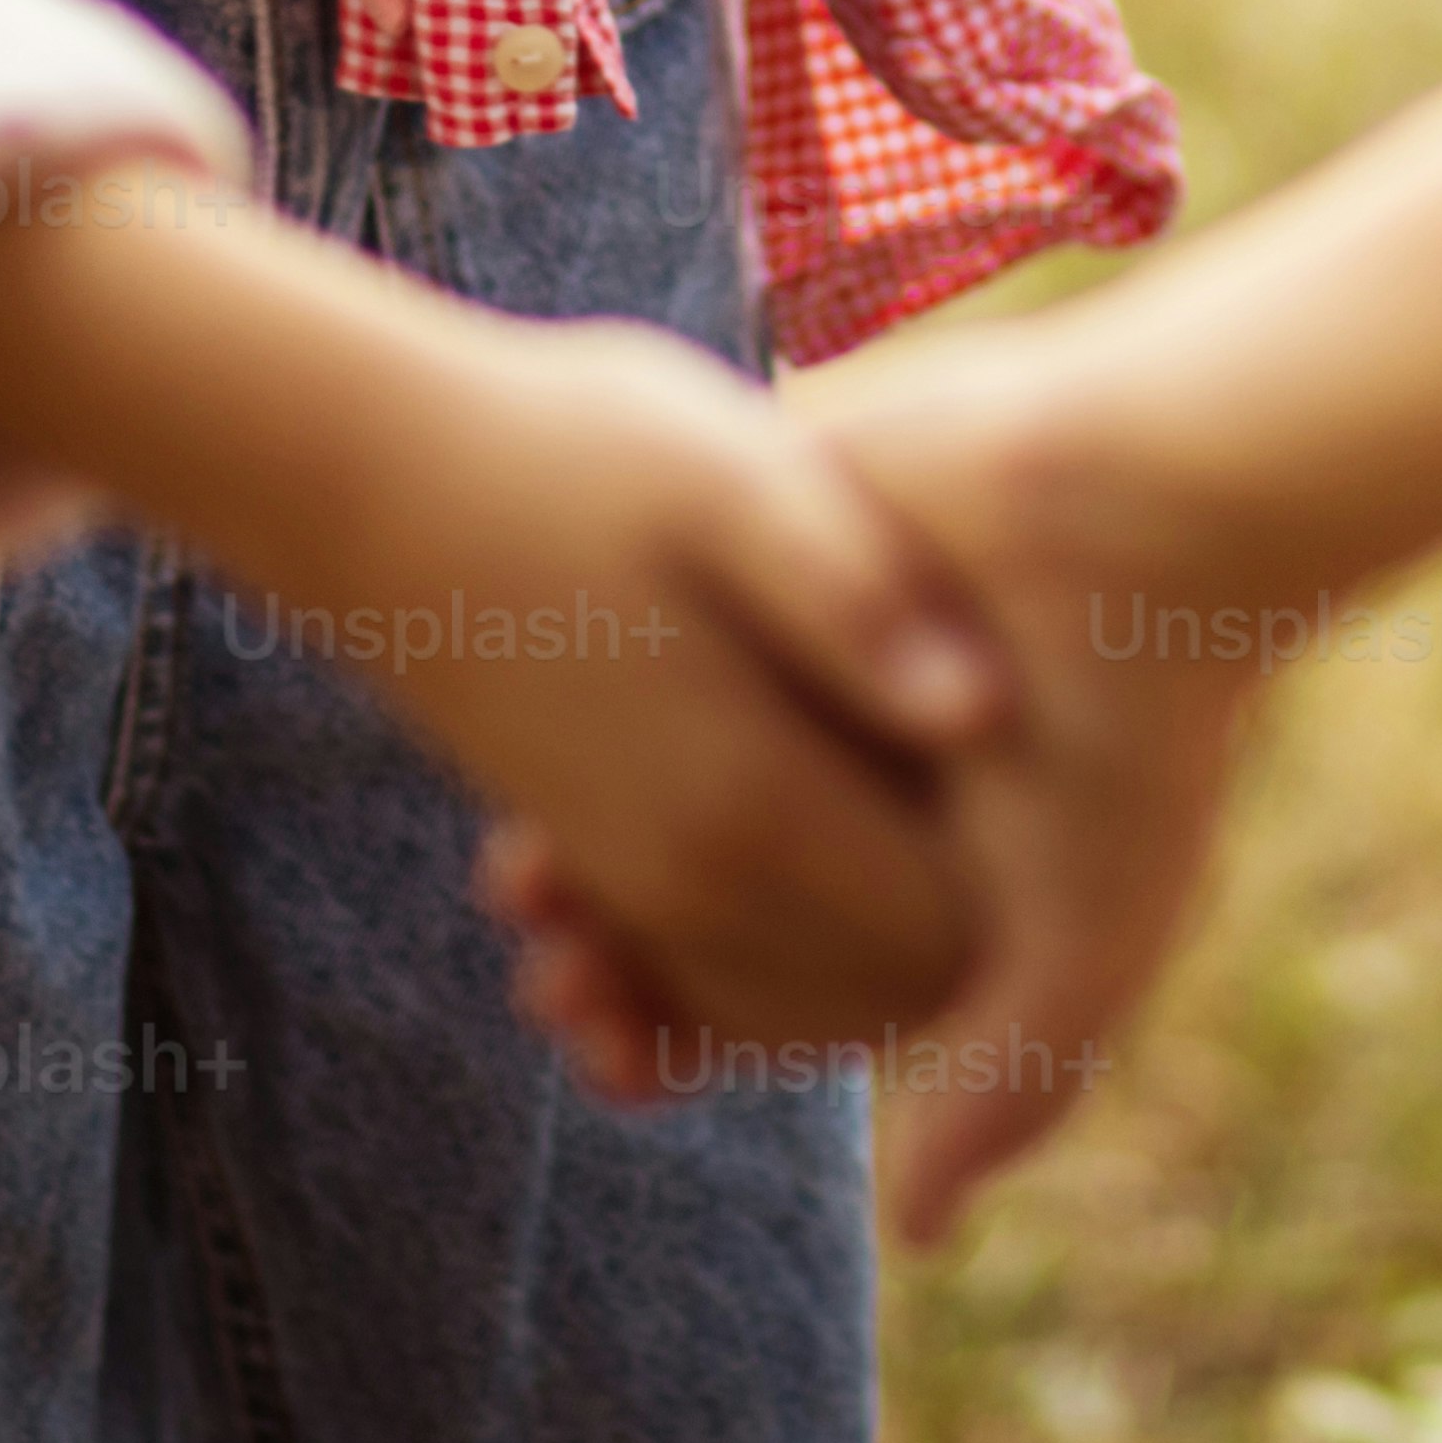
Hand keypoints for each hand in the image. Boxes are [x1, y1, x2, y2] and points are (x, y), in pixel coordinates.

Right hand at [348, 308, 1020, 1090]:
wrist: (367, 478)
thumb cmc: (568, 448)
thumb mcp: (734, 474)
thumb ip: (858, 594)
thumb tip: (987, 711)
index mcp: (747, 803)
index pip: (946, 947)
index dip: (1030, 887)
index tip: (1075, 767)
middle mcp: (686, 881)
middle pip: (882, 993)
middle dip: (973, 931)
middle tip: (1047, 794)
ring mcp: (629, 880)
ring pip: (794, 994)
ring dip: (877, 936)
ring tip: (959, 798)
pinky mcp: (591, 850)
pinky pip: (708, 965)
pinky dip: (780, 934)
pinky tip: (839, 822)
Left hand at [555, 313, 1312, 1241]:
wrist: (1147, 520)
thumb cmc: (1135, 740)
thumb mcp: (1078, 948)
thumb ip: (1002, 1087)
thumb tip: (916, 1234)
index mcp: (930, 861)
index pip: (771, 976)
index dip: (678, 1027)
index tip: (606, 1064)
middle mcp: (863, 761)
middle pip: (693, 881)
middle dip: (608, 945)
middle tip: (547, 988)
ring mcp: (812, 646)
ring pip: (660, 760)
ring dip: (581, 835)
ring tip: (522, 887)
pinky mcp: (774, 531)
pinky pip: (657, 633)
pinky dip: (594, 702)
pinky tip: (543, 765)